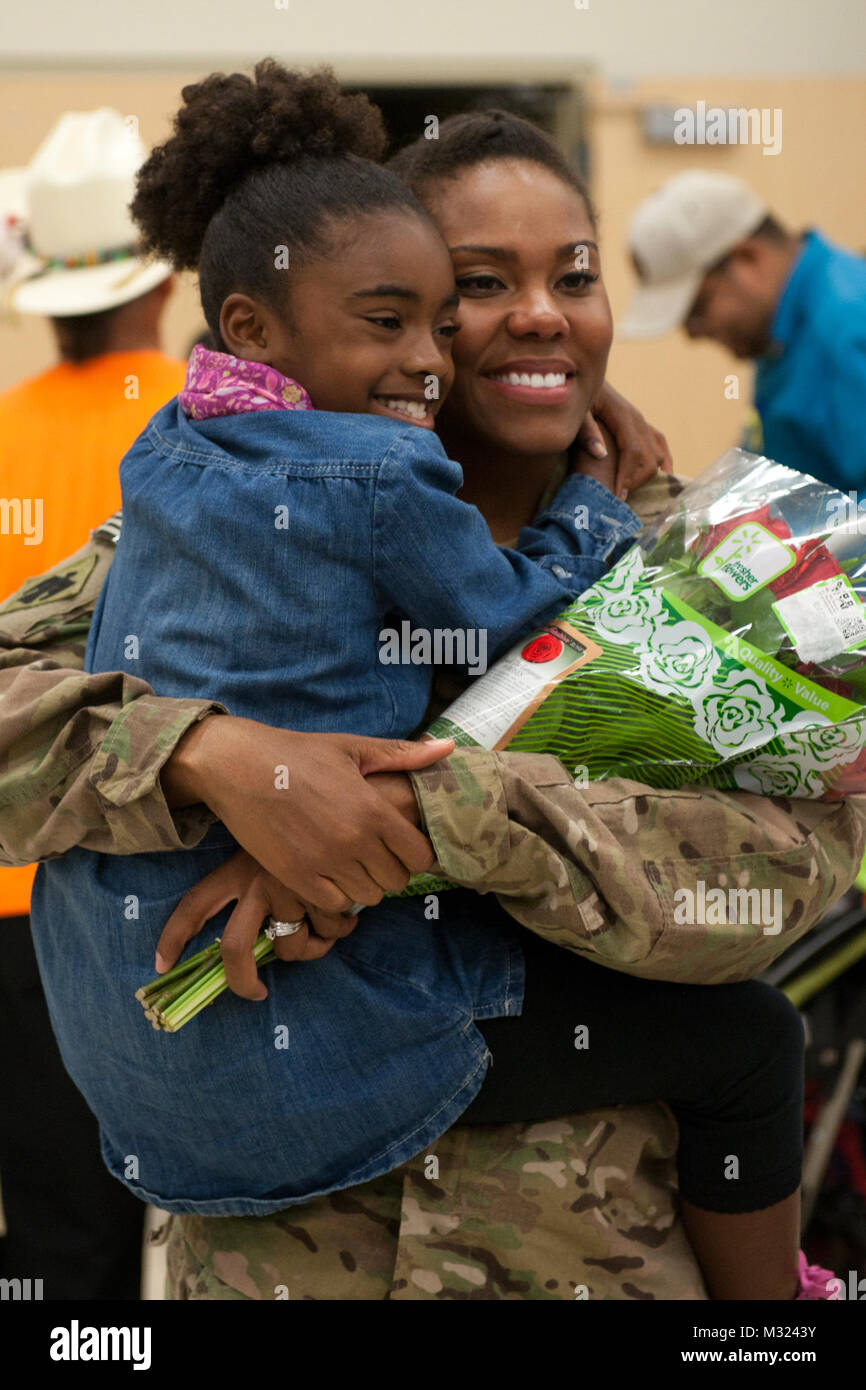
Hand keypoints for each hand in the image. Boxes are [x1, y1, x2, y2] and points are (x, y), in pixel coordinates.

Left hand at [155, 849, 358, 998]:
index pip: (195, 904)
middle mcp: (257, 880)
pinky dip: (339, 931)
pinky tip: (345, 911)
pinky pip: (329, 934)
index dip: (173, 937)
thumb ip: (257, 898)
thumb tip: (258, 953)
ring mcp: (289, 887)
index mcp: (236, 870)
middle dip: (242, 981)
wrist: (345, 811)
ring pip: (292, 947)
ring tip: (323, 925)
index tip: (161, 966)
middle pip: (235, 947)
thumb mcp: (267, 858)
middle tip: (254, 993)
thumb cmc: (304, 841)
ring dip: (312, 946)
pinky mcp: (323, 892)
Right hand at [161, 719, 451, 914]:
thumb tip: (448, 748)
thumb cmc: (298, 754)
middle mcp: (353, 841)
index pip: (419, 855)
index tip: (404, 845)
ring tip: (353, 862)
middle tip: (377, 853)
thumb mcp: (352, 749)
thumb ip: (402, 755)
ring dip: (365, 883)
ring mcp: (324, 863)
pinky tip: (330, 872)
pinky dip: (337, 893)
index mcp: (372, 810)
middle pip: (396, 881)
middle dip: (392, 869)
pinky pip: (334, 904)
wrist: (238, 767)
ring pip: (367, 896)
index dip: (417, 853)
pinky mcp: (295, 877)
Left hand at [577, 382, 672, 498]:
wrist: (584, 379)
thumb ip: (586, 431)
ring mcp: (642, 422)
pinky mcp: (641, 425)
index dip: (627, 475)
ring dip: (648, 475)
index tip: (618, 496)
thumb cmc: (577, 397)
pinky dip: (663, 461)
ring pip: (658, 453)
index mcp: (622, 416)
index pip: (633, 451)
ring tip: (632, 492)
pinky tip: (662, 476)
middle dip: (636, 480)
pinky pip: (660, 444)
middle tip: (618, 499)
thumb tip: (601, 454)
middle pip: (648, 456)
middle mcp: (637, 420)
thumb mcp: (576, 413)